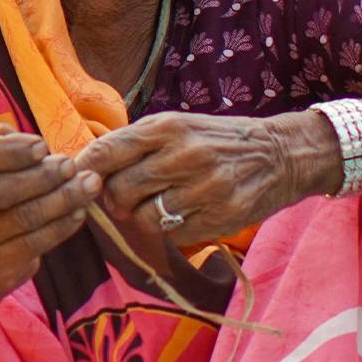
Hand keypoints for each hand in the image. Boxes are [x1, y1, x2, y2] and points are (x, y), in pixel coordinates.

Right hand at [0, 126, 100, 330]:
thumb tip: (8, 130)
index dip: (9, 151)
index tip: (42, 146)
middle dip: (41, 176)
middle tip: (71, 165)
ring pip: (19, 218)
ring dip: (60, 200)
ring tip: (87, 186)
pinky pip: (29, 245)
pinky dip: (59, 227)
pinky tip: (78, 214)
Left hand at [75, 111, 341, 254]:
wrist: (281, 156)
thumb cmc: (219, 140)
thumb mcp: (180, 125)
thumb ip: (137, 142)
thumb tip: (88, 166)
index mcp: (169, 127)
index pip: (109, 151)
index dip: (87, 169)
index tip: (80, 178)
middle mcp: (184, 156)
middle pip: (120, 190)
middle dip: (115, 199)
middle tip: (126, 198)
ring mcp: (203, 189)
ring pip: (143, 218)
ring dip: (143, 217)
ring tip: (158, 205)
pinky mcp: (219, 218)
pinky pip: (172, 236)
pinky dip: (171, 230)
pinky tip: (186, 214)